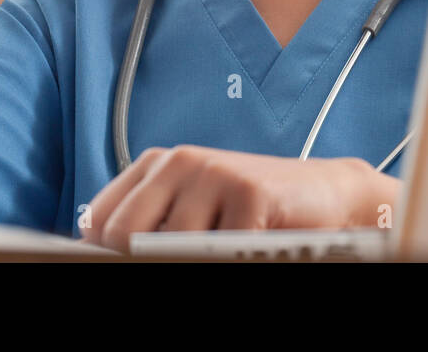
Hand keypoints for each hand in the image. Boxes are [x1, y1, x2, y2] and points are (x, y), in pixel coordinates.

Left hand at [82, 145, 399, 252]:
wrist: (326, 194)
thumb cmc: (253, 212)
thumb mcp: (194, 214)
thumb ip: (150, 228)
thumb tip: (101, 254)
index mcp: (156, 164)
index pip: (101, 221)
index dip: (106, 256)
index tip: (121, 267)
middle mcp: (178, 161)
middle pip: (124, 237)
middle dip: (145, 261)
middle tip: (185, 262)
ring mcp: (213, 172)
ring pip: (170, 249)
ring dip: (194, 261)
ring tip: (223, 252)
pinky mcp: (248, 191)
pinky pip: (218, 251)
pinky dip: (231, 259)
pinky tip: (248, 250)